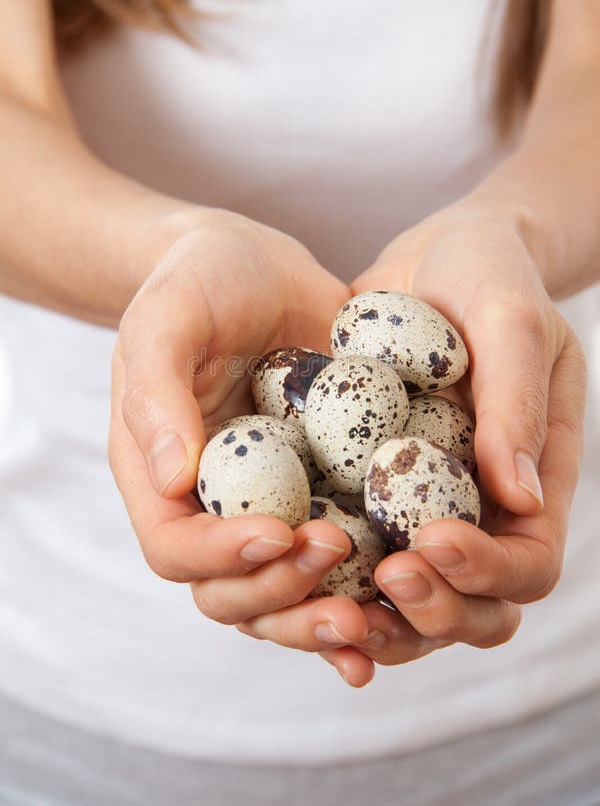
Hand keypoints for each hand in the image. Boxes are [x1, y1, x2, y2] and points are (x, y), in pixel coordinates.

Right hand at [109, 210, 372, 656]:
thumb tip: (171, 480)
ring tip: (375, 609)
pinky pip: (341, 555)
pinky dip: (364, 585)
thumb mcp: (167, 320)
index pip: (176, 549)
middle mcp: (215, 507)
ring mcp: (271, 505)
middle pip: (232, 593)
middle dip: (283, 592)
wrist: (258, 265)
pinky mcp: (323, 491)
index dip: (222, 556)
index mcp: (162, 478)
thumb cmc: (199, 281)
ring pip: (288, 593)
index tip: (279, 529)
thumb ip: (157, 395)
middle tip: (336, 555)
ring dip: (325, 610)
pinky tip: (407, 588)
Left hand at [312, 200, 586, 684]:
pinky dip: (323, 577)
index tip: (435, 539)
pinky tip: (283, 567)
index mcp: (532, 482)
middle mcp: (479, 510)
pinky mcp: (366, 491)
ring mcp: (419, 506)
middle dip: (431, 611)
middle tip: (385, 578)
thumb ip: (515, 402)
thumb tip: (520, 497)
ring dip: (373, 617)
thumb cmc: (487, 276)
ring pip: (406, 601)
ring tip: (328, 599)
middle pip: (472, 608)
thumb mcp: (510, 321)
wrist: (434, 257)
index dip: (488, 572)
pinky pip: (349, 553)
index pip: (529, 563)